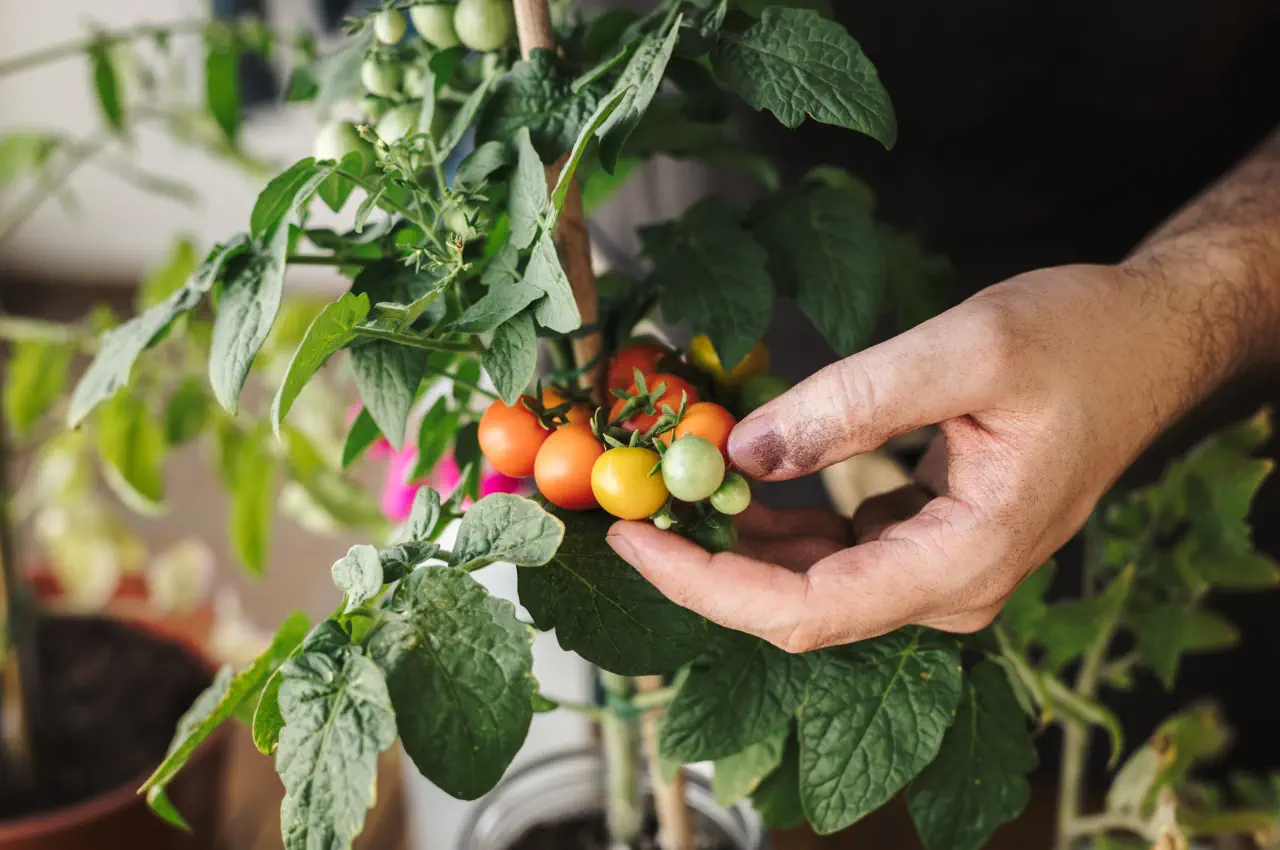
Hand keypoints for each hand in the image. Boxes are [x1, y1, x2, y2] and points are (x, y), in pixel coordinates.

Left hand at [607, 263, 1224, 651]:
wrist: (1151, 341)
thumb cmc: (1082, 339)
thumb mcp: (967, 350)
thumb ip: (853, 405)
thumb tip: (742, 454)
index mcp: (967, 559)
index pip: (808, 610)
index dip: (707, 586)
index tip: (632, 539)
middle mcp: (952, 585)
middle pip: (799, 608)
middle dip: (706, 567)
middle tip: (628, 508)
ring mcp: (941, 569)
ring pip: (811, 584)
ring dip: (734, 546)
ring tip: (664, 490)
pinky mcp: (931, 541)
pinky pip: (836, 554)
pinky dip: (777, 525)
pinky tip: (733, 485)